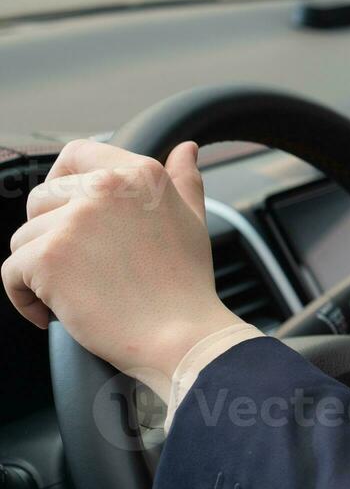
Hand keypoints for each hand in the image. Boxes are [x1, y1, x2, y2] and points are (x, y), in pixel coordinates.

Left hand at [3, 139, 242, 396]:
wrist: (182, 337)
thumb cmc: (187, 286)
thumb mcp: (193, 221)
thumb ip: (184, 181)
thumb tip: (186, 151)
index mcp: (140, 174)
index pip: (77, 154)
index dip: (62, 181)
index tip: (67, 212)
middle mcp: (106, 188)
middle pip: (41, 199)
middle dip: (50, 236)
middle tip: (80, 268)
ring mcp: (75, 221)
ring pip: (24, 238)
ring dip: (39, 271)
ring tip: (72, 295)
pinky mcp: (49, 257)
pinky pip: (12, 272)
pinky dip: (25, 298)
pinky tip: (53, 314)